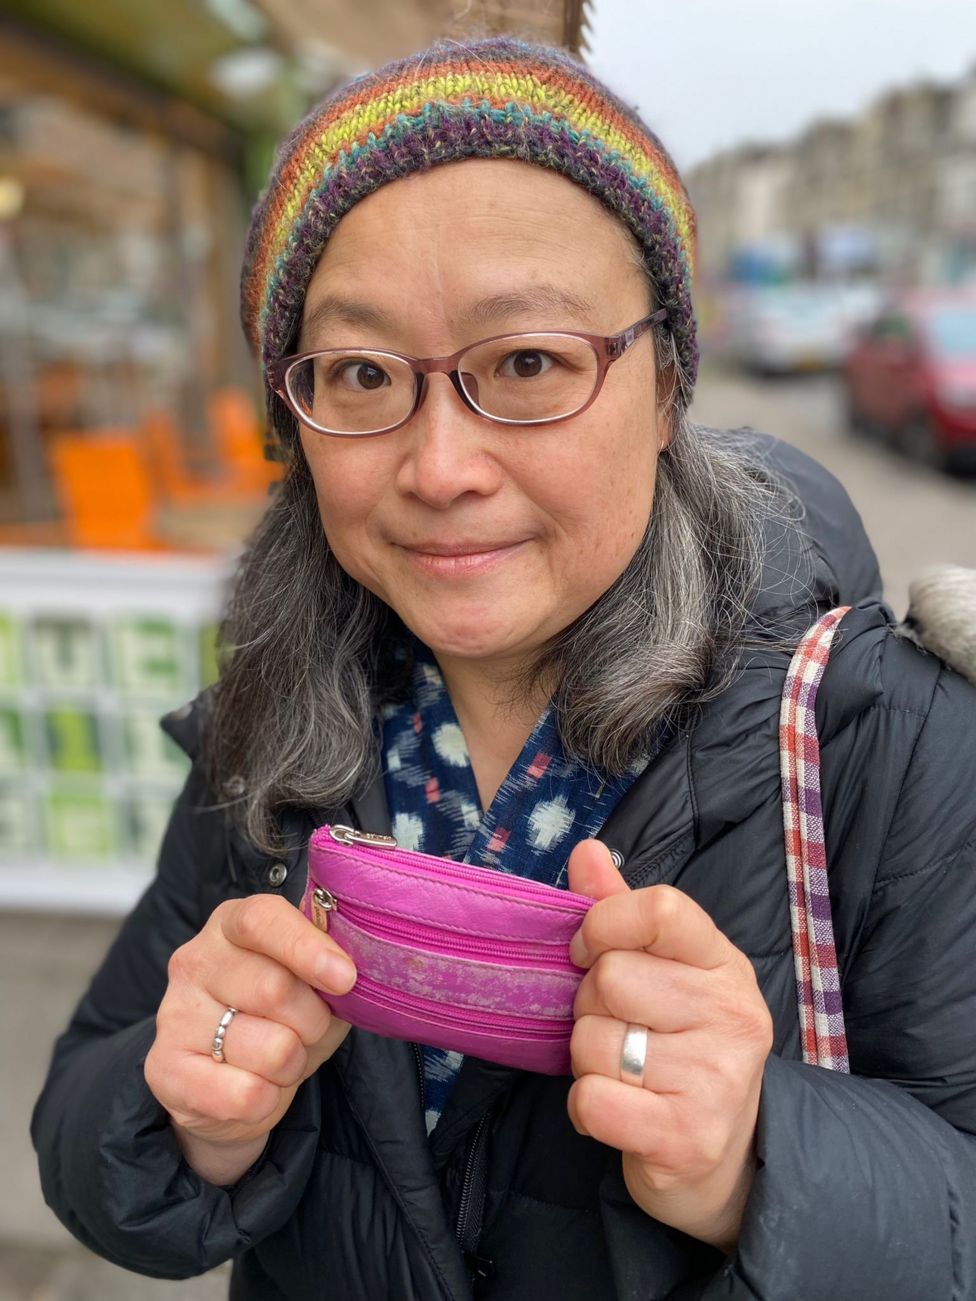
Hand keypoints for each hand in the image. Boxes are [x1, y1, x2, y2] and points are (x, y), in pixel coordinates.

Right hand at [145, 894, 355, 1185]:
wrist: (230, 1087)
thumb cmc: (282, 1018)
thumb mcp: (313, 985)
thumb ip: (330, 968)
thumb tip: (349, 973)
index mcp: (231, 924)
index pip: (262, 919)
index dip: (306, 947)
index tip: (345, 978)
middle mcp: (194, 961)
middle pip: (275, 988)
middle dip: (314, 1021)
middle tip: (309, 1030)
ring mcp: (175, 1014)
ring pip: (272, 1048)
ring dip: (293, 1064)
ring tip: (279, 1059)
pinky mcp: (165, 1070)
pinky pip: (246, 1095)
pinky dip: (268, 1100)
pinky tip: (256, 1088)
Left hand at [566, 841, 771, 1251]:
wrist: (724, 1158)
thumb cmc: (681, 1047)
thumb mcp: (665, 971)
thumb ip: (621, 909)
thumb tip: (585, 850)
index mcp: (723, 962)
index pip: (661, 909)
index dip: (603, 924)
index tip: (587, 951)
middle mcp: (732, 1015)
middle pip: (612, 977)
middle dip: (589, 1005)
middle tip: (615, 1027)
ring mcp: (716, 1079)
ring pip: (593, 1041)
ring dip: (586, 1060)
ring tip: (621, 1072)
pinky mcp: (688, 1138)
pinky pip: (592, 1100)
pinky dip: (586, 1107)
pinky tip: (616, 1111)